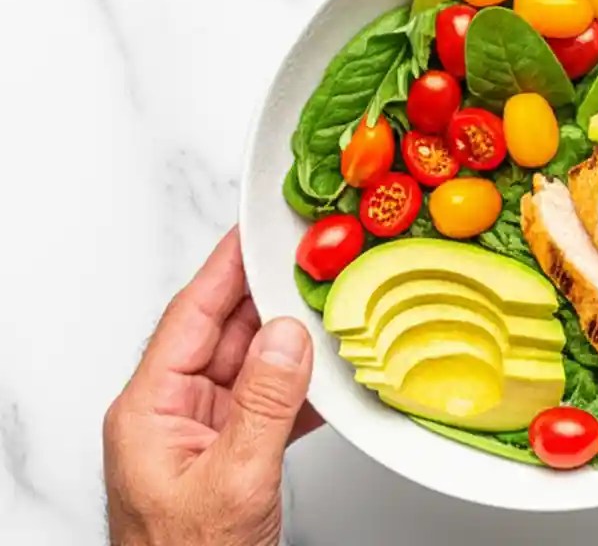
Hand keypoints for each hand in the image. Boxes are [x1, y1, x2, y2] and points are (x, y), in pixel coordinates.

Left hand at [104, 228, 323, 545]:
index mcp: (149, 411)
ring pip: (253, 368)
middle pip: (224, 335)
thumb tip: (288, 338)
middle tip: (311, 263)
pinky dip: (304, 390)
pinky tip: (330, 377)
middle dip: (269, 299)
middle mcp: (172, 416)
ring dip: (293, 346)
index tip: (256, 232)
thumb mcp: (233, 480)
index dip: (226, 269)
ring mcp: (203, 435)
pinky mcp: (233, 456)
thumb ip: (263, 404)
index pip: (190, 317)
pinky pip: (270, 404)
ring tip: (332, 312)